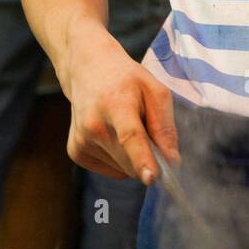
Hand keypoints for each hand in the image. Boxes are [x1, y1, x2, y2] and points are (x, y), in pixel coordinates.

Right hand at [63, 22, 177, 183]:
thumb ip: (165, 125)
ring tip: (124, 126)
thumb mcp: (155, 90)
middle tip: (147, 131)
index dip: (142, 158)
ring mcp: (81, 140)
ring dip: (132, 157)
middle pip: (130, 160)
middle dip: (148, 157)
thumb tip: (172, 160)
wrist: (87, 70)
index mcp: (116, 104)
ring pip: (123, 169)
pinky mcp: (76, 152)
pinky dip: (120, 159)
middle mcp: (94, 124)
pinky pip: (111, 170)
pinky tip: (112, 134)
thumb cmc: (126, 80)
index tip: (151, 178)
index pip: (129, 136)